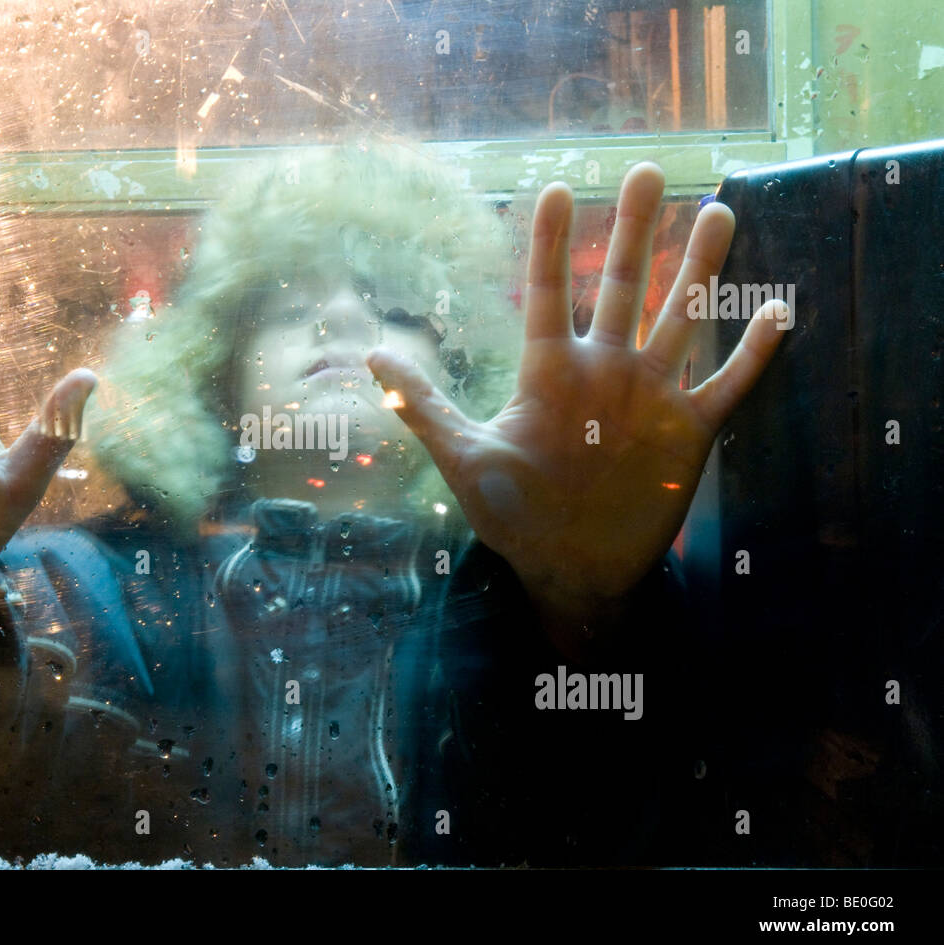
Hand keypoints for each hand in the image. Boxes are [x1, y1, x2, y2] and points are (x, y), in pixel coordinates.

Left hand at [367, 163, 786, 653]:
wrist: (570, 571)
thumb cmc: (512, 516)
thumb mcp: (464, 459)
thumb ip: (425, 405)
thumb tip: (368, 354)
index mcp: (549, 372)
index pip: (550, 292)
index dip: (553, 243)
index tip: (559, 187)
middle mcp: (604, 371)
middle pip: (623, 287)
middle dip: (637, 231)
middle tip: (650, 170)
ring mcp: (650, 397)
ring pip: (681, 319)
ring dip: (700, 270)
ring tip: (719, 213)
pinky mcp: (689, 432)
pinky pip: (728, 383)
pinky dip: (753, 352)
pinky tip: (778, 309)